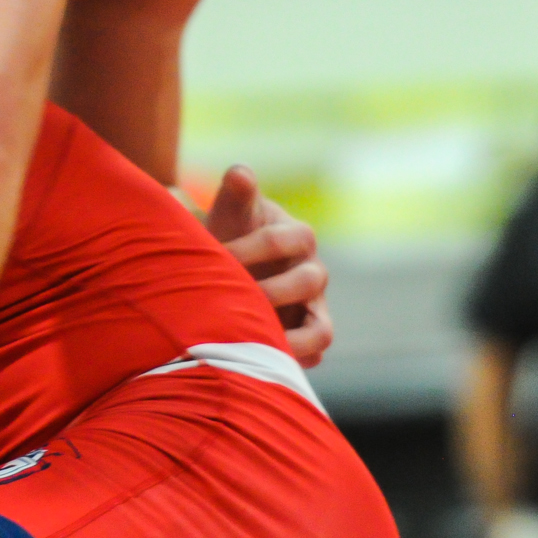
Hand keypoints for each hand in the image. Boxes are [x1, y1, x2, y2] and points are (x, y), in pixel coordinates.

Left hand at [204, 165, 332, 366]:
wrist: (231, 268)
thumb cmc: (231, 235)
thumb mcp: (230, 214)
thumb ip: (235, 195)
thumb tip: (240, 173)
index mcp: (297, 235)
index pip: (282, 239)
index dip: (249, 249)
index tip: (215, 258)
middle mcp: (313, 270)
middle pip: (308, 281)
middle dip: (270, 292)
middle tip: (231, 301)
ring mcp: (316, 306)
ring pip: (322, 328)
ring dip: (293, 339)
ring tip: (258, 345)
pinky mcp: (309, 334)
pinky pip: (315, 352)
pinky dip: (297, 359)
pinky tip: (264, 363)